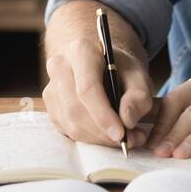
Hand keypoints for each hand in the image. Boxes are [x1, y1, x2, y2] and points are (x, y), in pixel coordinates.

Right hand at [43, 16, 156, 148]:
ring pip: (70, 123)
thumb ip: (139, 96)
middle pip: (76, 109)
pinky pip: (67, 129)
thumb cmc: (122, 68)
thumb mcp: (139, 75)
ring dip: (98, 139)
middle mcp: (59, 66)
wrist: (103, 62)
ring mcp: (51, 86)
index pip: (87, 89)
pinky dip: (90, 138)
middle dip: (103, 132)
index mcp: (81, 51)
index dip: (104, 116)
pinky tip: (108, 134)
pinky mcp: (51, 105)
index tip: (122, 134)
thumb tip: (127, 120)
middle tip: (130, 140)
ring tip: (126, 138)